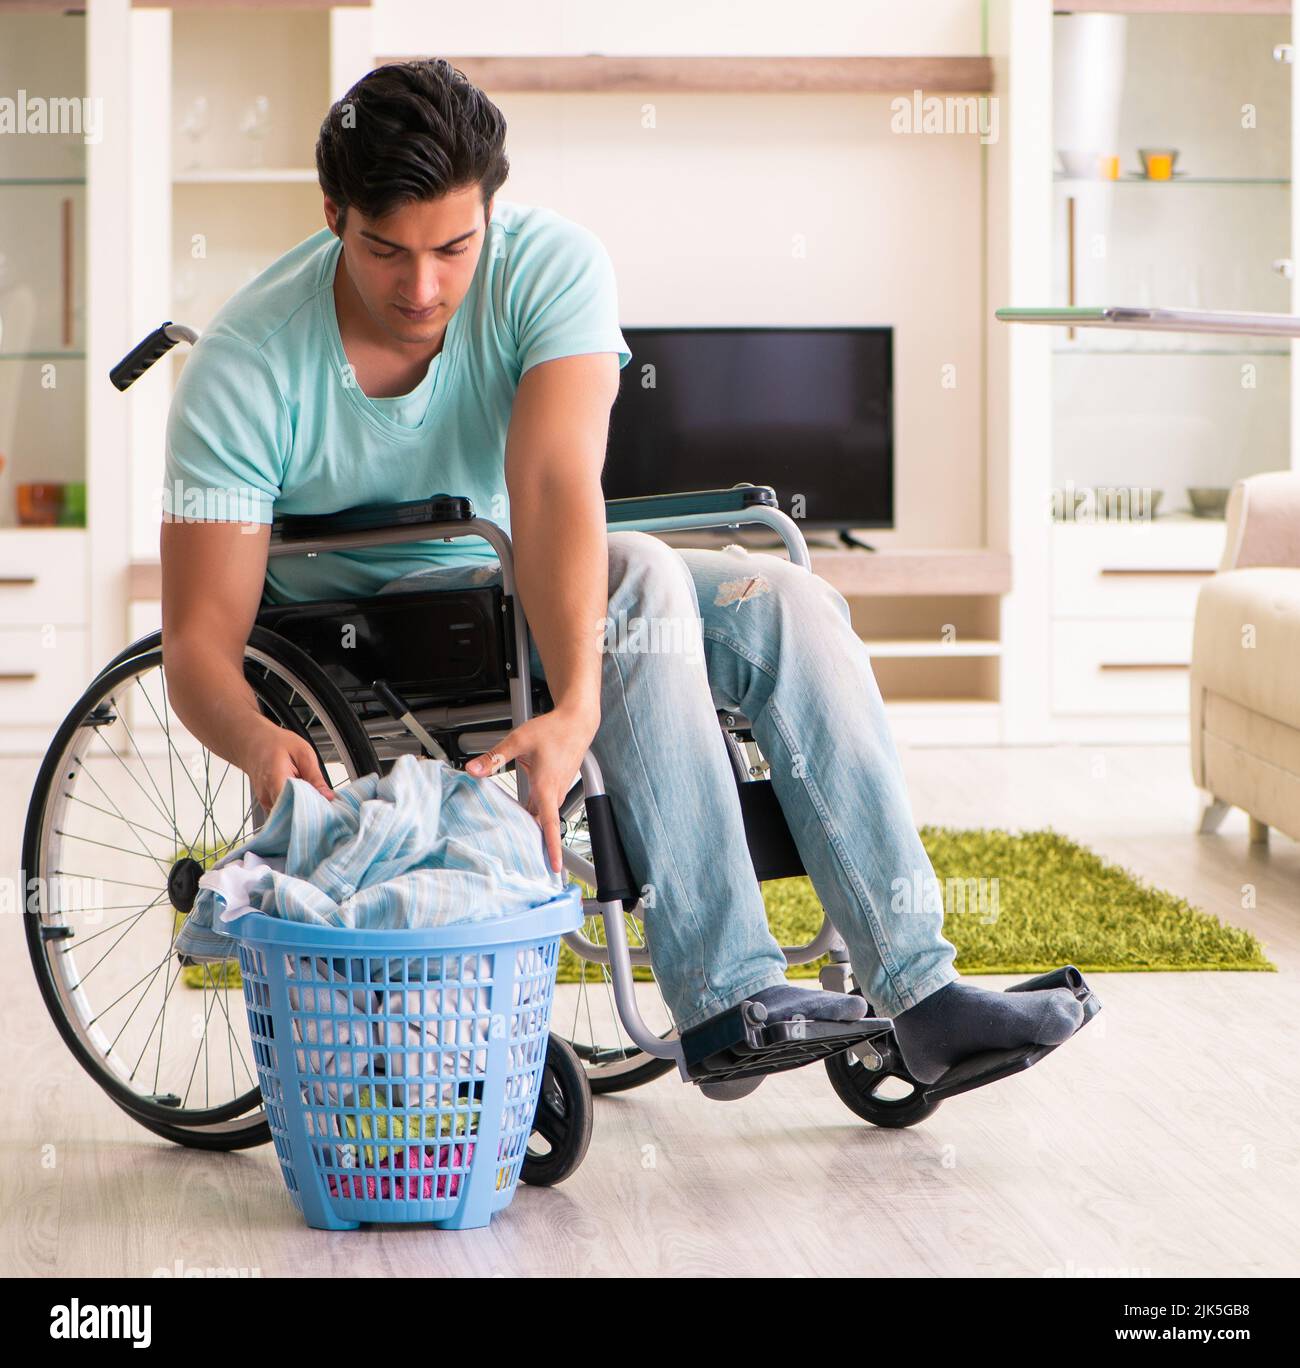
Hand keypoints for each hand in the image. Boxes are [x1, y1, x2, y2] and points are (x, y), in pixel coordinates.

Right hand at [240, 721, 337, 815]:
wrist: (254, 743)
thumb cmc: (275, 743)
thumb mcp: (302, 752)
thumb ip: (315, 776)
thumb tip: (328, 796)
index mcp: (276, 780)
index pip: (295, 807)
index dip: (312, 810)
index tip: (326, 807)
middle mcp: (268, 796)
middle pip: (293, 814)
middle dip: (311, 812)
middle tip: (324, 803)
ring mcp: (266, 802)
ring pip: (289, 815)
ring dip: (303, 810)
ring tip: (313, 797)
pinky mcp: (268, 805)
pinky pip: (284, 813)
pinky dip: (296, 808)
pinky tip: (303, 798)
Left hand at [465, 705, 597, 873]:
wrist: (577, 722)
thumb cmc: (553, 730)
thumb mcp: (519, 740)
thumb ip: (495, 757)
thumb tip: (472, 770)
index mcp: (546, 787)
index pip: (550, 825)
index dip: (552, 848)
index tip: (555, 868)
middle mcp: (554, 792)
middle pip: (542, 825)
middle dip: (533, 843)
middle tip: (521, 862)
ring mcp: (557, 790)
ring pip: (542, 816)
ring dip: (531, 827)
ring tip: (516, 840)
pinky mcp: (556, 785)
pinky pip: (543, 806)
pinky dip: (533, 813)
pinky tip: (521, 812)